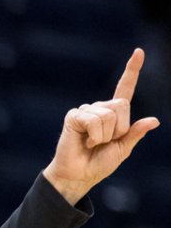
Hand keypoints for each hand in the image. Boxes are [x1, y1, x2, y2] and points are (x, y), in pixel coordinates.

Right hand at [42, 48, 158, 203]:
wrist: (79, 175)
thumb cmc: (99, 163)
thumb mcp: (123, 149)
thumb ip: (135, 133)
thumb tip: (154, 120)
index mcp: (114, 114)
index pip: (125, 87)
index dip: (132, 70)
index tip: (139, 51)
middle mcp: (100, 108)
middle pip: (121, 105)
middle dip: (119, 128)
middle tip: (104, 142)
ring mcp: (86, 111)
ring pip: (109, 115)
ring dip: (105, 135)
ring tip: (93, 143)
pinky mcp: (74, 117)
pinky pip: (94, 120)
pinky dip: (94, 135)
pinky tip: (85, 141)